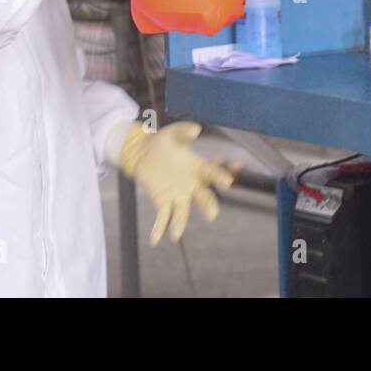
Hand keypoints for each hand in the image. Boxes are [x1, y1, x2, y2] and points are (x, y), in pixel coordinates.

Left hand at [119, 121, 233, 245]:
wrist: (143, 152)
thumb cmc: (163, 142)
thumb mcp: (172, 133)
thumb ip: (184, 131)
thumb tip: (196, 129)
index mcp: (198, 167)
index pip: (212, 173)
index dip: (220, 177)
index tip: (227, 182)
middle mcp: (192, 184)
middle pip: (203, 197)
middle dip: (208, 205)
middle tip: (212, 214)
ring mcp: (178, 195)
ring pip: (182, 212)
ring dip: (180, 223)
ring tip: (176, 235)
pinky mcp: (162, 202)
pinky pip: (163, 217)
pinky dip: (159, 229)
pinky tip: (155, 240)